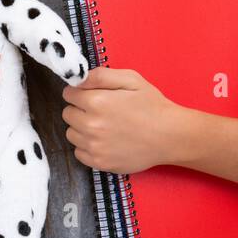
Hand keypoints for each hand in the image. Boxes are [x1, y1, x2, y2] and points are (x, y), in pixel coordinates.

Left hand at [60, 67, 183, 173]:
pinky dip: (87, 147)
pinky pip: (79, 153)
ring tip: (103, 126)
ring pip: (71, 134)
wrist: (170, 136)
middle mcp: (91, 125)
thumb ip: (101, 75)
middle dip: (79, 109)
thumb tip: (78, 78)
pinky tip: (103, 141)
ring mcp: (94, 147)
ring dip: (81, 128)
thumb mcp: (131, 79)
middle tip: (100, 110)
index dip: (79, 92)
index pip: (68, 94)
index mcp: (97, 102)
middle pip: (67, 114)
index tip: (92, 95)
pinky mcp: (99, 163)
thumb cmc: (152, 105)